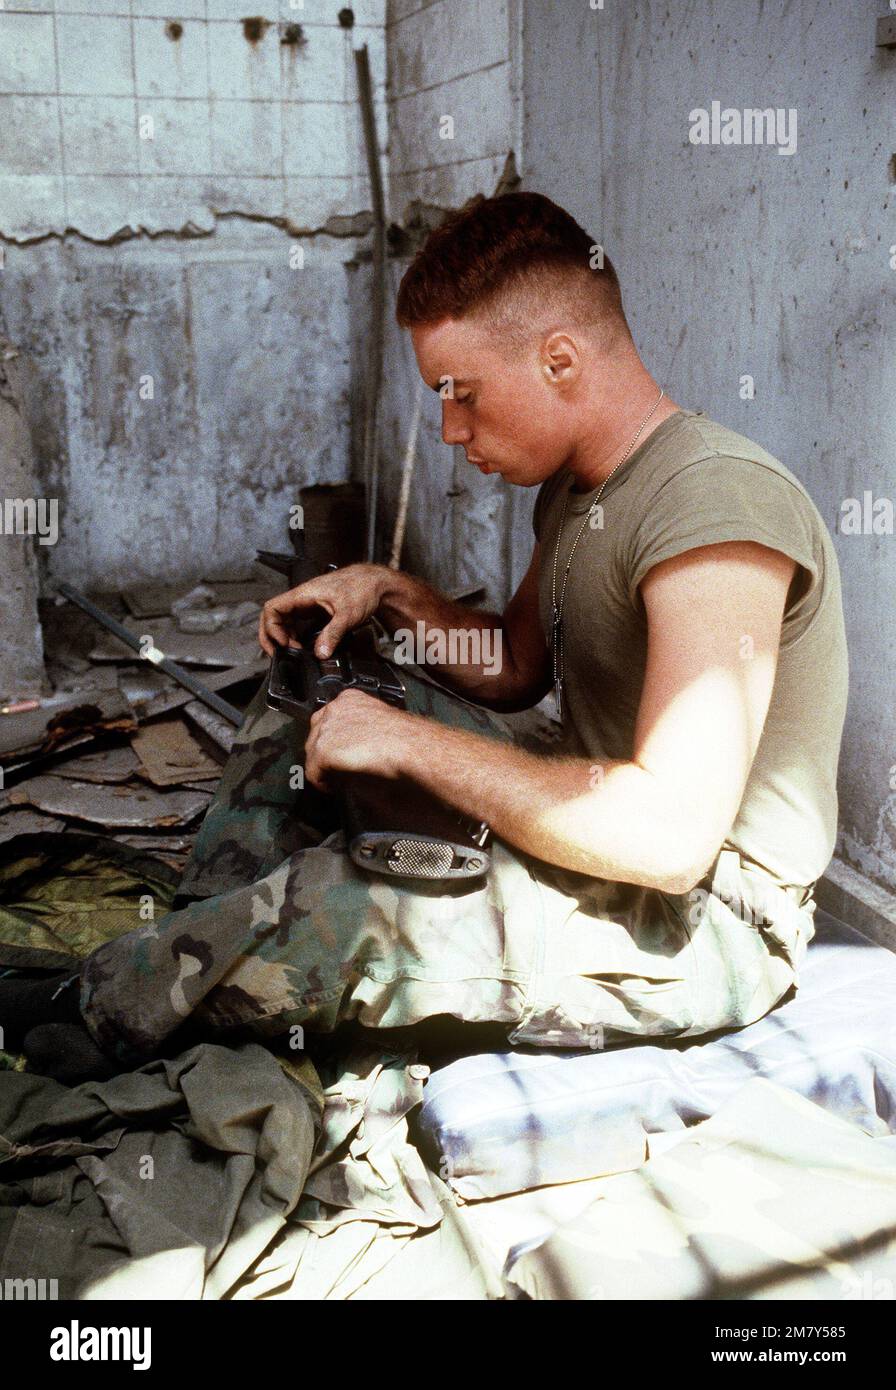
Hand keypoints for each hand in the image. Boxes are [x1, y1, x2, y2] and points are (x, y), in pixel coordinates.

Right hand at [258, 564, 391, 658]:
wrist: (375, 583)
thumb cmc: (361, 588)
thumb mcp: (347, 614)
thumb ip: (332, 634)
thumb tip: (320, 653)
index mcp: (303, 595)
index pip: (272, 608)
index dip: (272, 628)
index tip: (284, 644)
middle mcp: (301, 599)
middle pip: (273, 617)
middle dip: (272, 636)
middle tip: (280, 654)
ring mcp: (307, 605)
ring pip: (284, 621)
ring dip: (283, 638)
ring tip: (292, 653)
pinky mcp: (314, 611)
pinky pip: (296, 624)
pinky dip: (294, 636)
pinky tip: (302, 647)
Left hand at [303, 689, 416, 789]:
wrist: (407, 745)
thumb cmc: (404, 736)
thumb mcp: (379, 719)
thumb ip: (362, 726)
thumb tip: (357, 743)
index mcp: (349, 699)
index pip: (327, 719)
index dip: (333, 739)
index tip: (341, 752)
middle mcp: (333, 710)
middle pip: (315, 735)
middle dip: (325, 752)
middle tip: (338, 768)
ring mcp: (325, 729)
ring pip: (312, 753)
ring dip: (324, 767)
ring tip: (338, 778)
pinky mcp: (323, 750)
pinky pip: (313, 772)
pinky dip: (322, 782)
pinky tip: (335, 787)